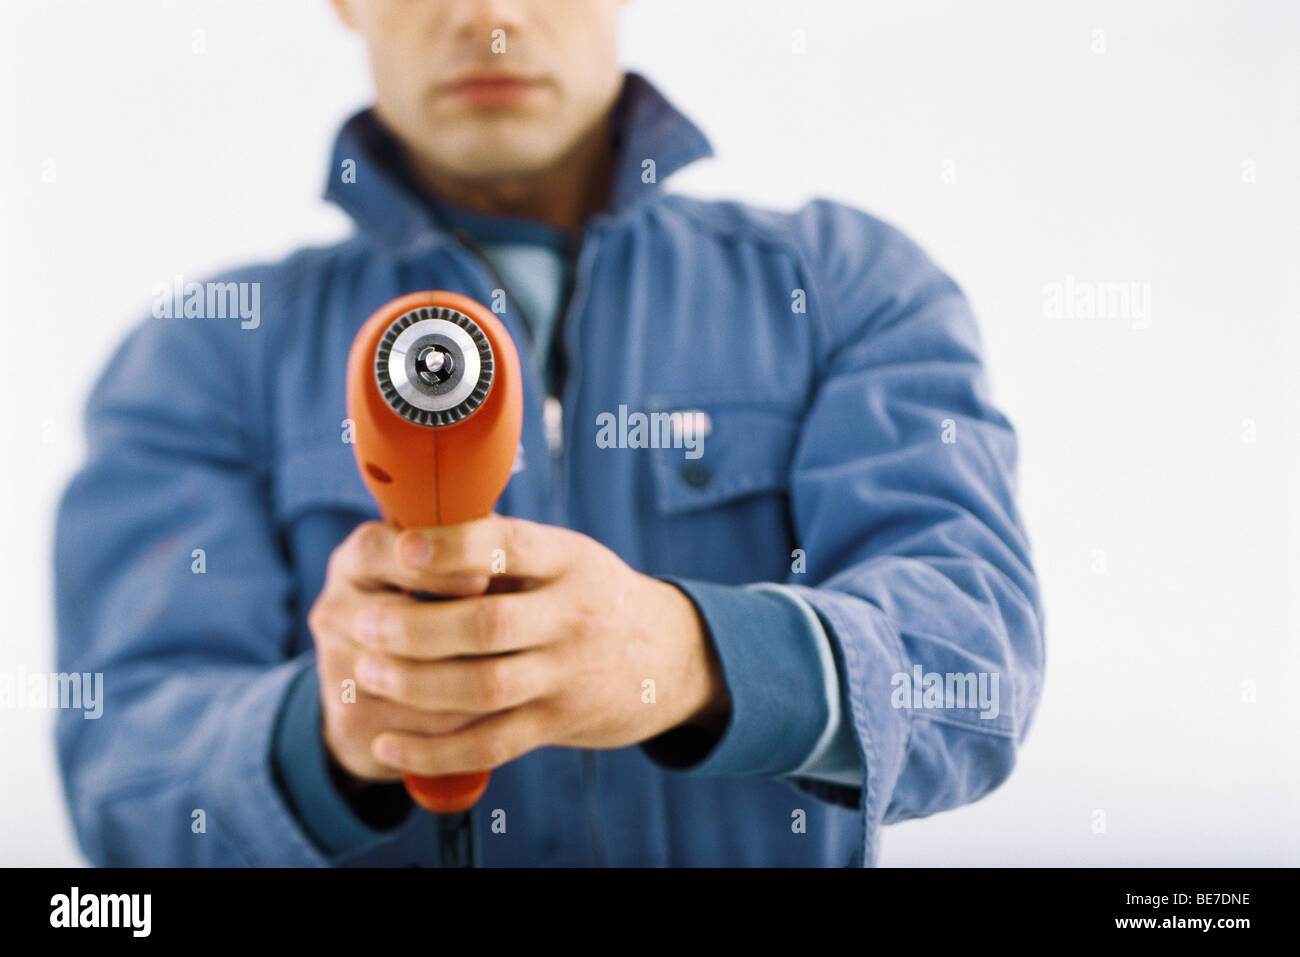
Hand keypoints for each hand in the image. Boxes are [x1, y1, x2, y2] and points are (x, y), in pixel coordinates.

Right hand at [307, 522, 493, 781]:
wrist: (379, 691)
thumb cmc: (435, 606)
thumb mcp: (441, 568)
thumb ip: (467, 545)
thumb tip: (504, 531)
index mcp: (357, 563)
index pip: (378, 550)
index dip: (433, 566)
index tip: (482, 580)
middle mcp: (334, 610)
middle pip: (392, 620)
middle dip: (458, 630)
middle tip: (512, 637)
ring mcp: (336, 668)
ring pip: (409, 678)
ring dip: (470, 678)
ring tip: (519, 673)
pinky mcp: (350, 722)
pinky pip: (416, 723)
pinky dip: (463, 720)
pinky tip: (501, 712)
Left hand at [308, 515, 729, 781]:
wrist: (668, 656)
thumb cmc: (592, 595)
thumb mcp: (567, 556)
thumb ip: (502, 551)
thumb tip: (411, 529)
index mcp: (570, 561)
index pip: (510, 546)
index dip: (453, 548)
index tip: (403, 548)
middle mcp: (572, 617)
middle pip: (486, 625)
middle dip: (414, 627)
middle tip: (363, 623)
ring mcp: (567, 674)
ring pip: (483, 687)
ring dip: (416, 684)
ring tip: (368, 671)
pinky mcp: (558, 723)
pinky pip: (489, 744)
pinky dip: (434, 750)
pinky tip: (389, 745)